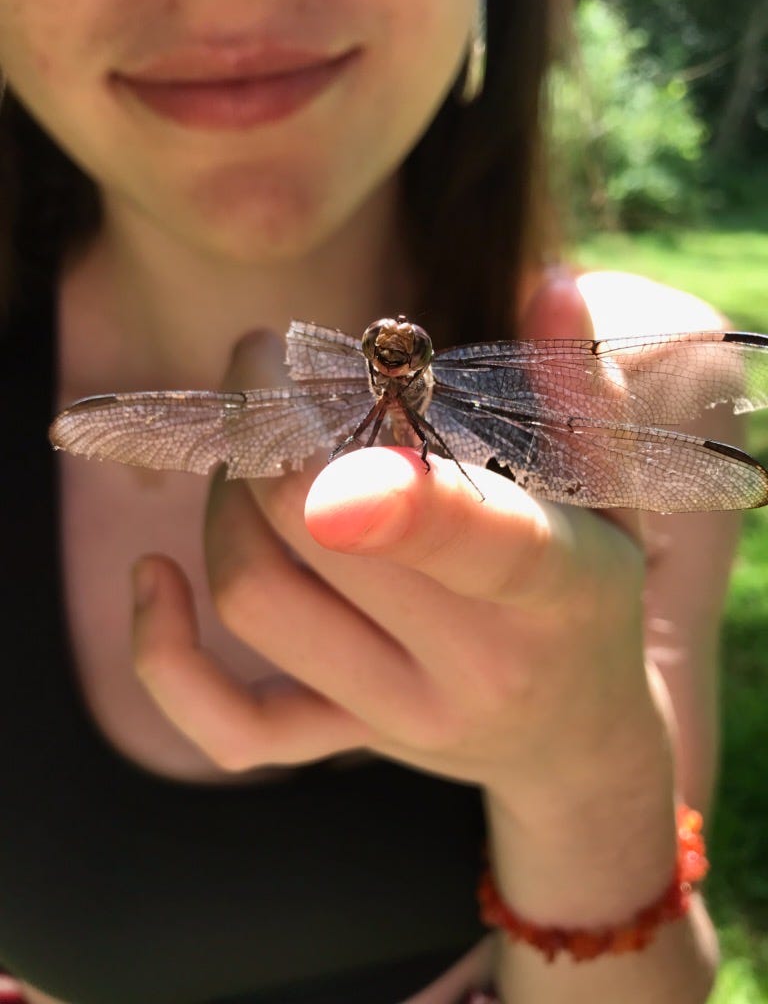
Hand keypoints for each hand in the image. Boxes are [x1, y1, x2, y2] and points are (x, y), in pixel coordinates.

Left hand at [131, 275, 673, 815]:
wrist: (575, 738)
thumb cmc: (593, 598)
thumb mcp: (617, 499)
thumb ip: (583, 395)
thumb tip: (549, 285)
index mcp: (555, 592)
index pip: (479, 544)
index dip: (392, 492)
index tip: (303, 400)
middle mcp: (471, 669)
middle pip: (312, 539)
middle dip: (260, 423)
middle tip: (262, 357)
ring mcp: (397, 717)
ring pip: (256, 600)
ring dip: (223, 498)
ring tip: (249, 447)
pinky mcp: (342, 743)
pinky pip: (231, 726)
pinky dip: (165, 656)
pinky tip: (151, 575)